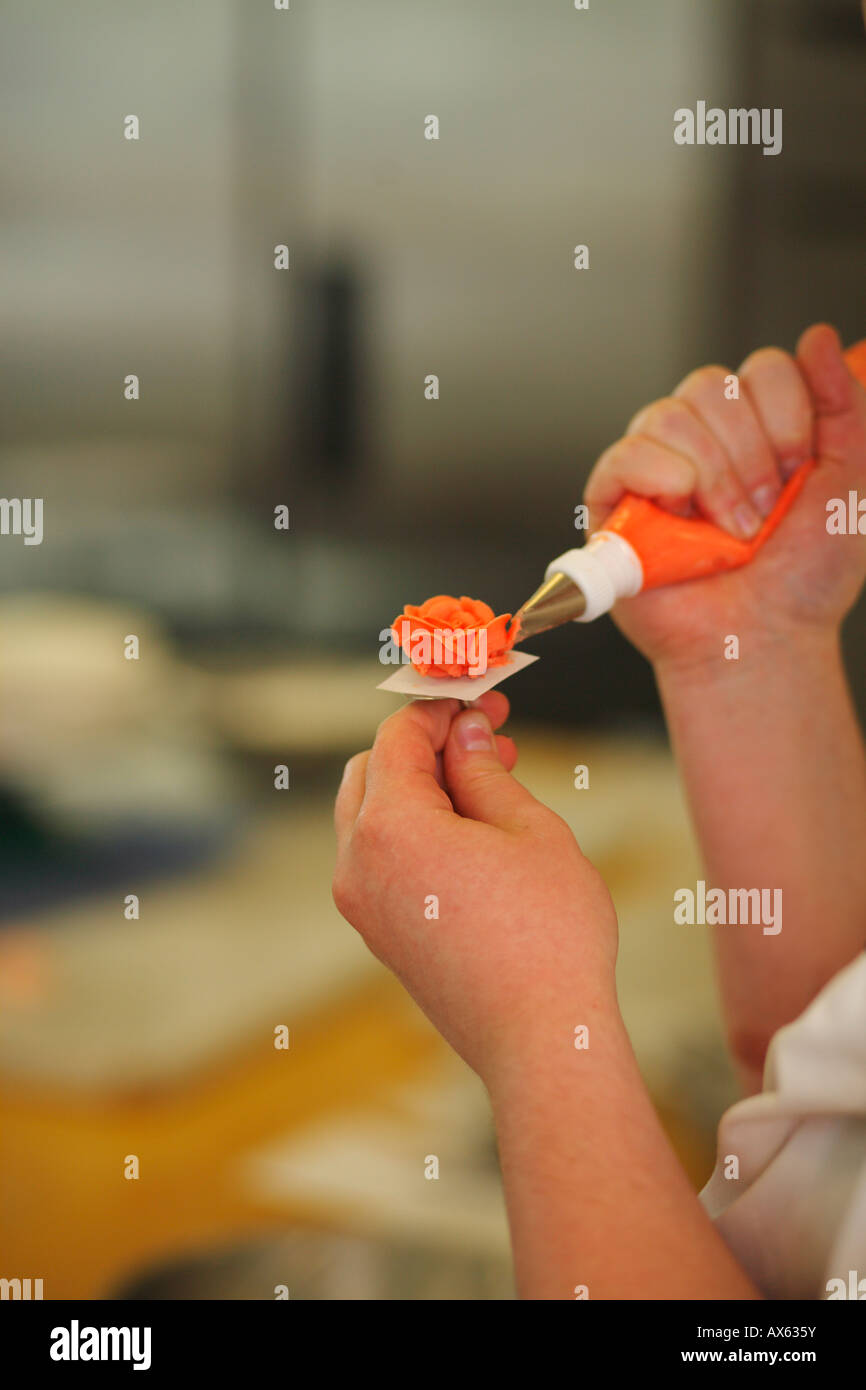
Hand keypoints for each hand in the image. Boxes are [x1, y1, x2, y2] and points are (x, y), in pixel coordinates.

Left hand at [333, 693, 617, 1087]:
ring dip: (422, 787)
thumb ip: (485, 770)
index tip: (485, 700)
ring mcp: (362, 905)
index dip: (441, 708)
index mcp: (388, 827)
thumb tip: (465, 734)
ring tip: (491, 781)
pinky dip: (417, 830)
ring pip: (372, 815)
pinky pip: (382, 859)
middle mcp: (357, 863)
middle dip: (426, 745)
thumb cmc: (547, 936)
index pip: (397, 737)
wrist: (541, 1040)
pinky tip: (474, 833)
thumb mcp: (529, 829)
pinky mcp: (380, 934)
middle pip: (372, 771)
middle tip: (489, 736)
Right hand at [585, 323, 865, 675]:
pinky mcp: (613, 502)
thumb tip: (820, 336)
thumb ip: (846, 404)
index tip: (801, 473)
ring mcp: (655, 467)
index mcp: (757, 427)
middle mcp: (703, 439)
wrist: (766, 637)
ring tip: (727, 530)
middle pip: (714, 384)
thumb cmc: (804, 576)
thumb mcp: (852, 481)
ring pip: (671, 414)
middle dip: (753, 454)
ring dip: (714, 476)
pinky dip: (659, 477)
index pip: (764, 368)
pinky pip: (624, 454)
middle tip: (764, 514)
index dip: (789, 417)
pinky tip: (681, 513)